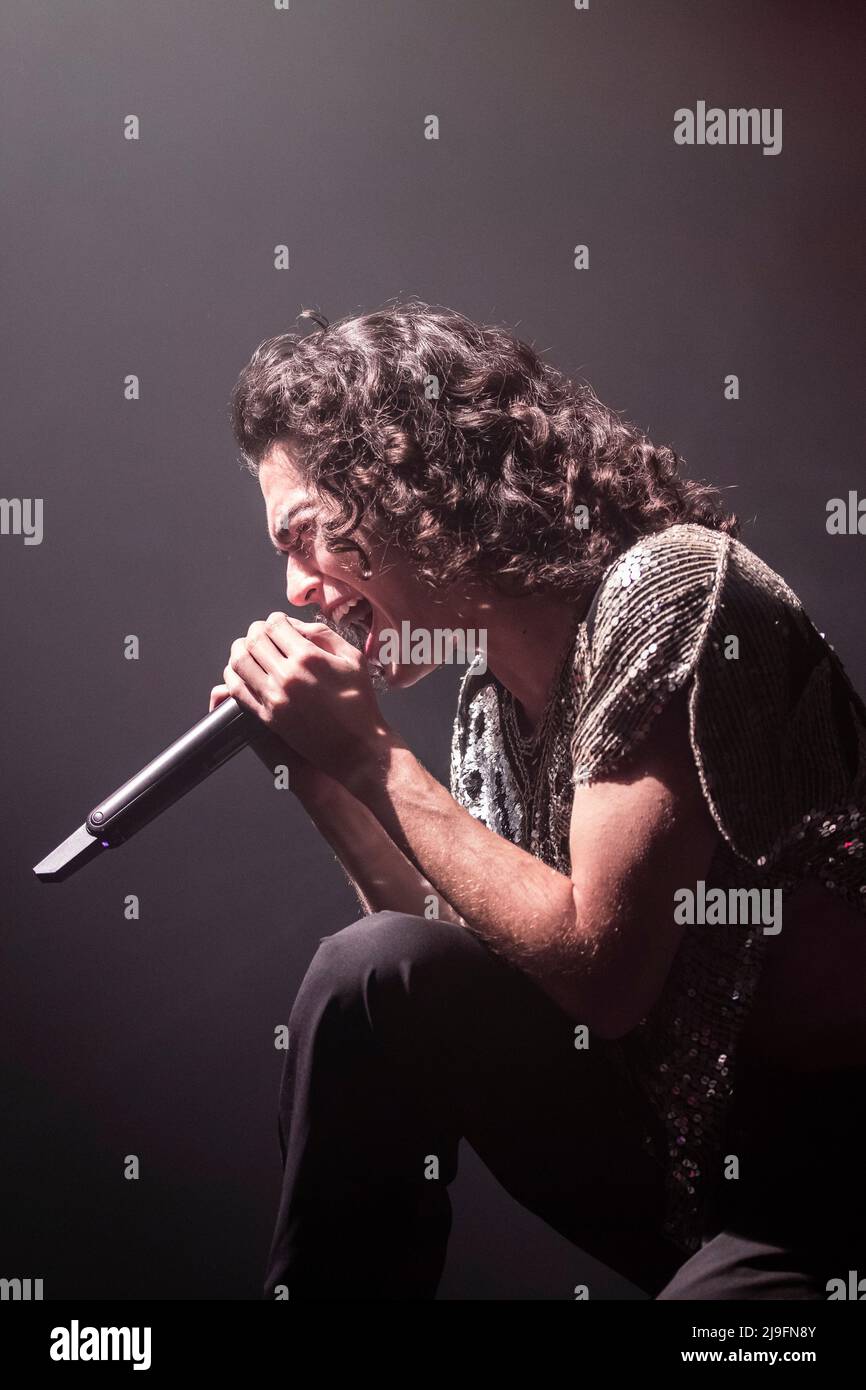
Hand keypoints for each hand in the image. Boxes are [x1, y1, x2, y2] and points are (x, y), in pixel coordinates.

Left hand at [219, 612, 392, 784]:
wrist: (356, 747)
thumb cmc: (359, 703)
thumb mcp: (353, 659)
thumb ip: (324, 635)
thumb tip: (295, 626)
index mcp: (309, 657)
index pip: (275, 625)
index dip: (275, 619)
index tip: (279, 623)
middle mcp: (287, 675)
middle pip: (254, 640)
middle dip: (256, 631)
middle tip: (263, 633)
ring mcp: (274, 697)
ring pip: (239, 661)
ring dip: (241, 650)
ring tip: (249, 649)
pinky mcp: (267, 717)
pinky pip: (237, 690)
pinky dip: (233, 675)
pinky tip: (241, 672)